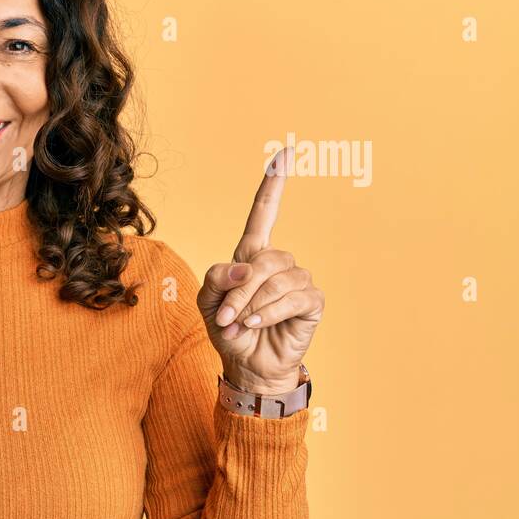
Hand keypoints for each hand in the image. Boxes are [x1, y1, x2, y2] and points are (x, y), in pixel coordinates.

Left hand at [196, 147, 324, 393]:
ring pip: (275, 279)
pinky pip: (292, 297)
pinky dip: (269, 313)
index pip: (263, 213)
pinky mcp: (311, 301)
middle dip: (238, 291)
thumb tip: (245, 267)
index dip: (274, 184)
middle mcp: (277, 262)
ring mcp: (297, 279)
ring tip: (241, 324)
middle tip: (226, 317)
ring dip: (251, 305)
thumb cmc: (228, 330)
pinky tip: (257, 325)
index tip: (286, 153)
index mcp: (251, 255)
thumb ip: (216, 279)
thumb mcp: (207, 303)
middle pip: (261, 260)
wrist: (247, 364)